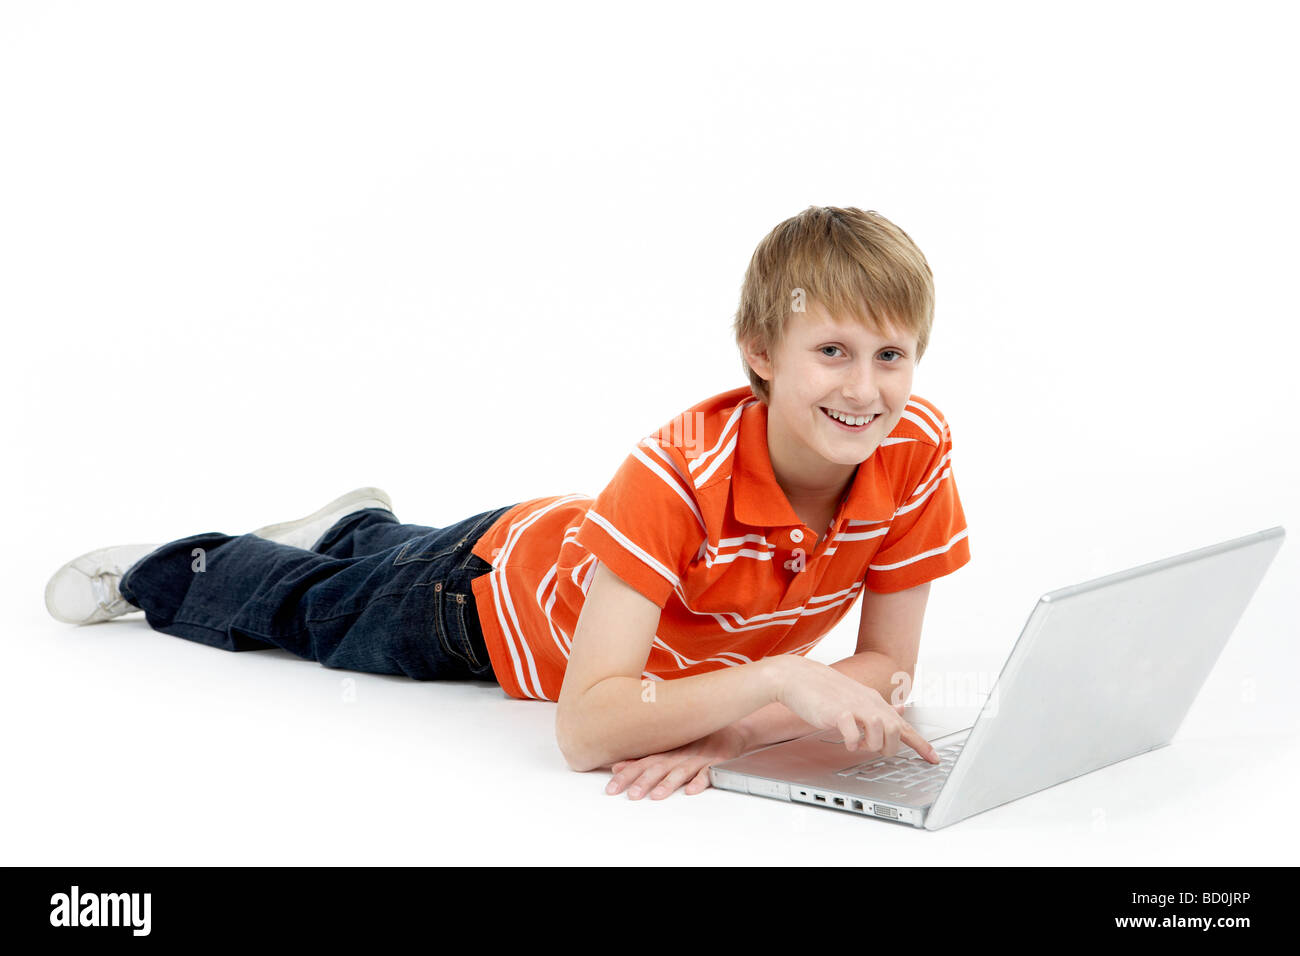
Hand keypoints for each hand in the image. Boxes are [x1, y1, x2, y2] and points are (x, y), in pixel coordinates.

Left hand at [604, 725, 749, 799]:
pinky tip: (691, 790)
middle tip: (631, 795)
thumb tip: (615, 766)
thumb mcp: (667, 748)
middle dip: (643, 782)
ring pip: (680, 771)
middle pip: (658, 768)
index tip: (611, 789)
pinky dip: (700, 781)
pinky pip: (708, 773)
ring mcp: (697, 759)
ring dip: (668, 783)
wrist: (730, 728)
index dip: (625, 775)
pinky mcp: (716, 762)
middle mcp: (678, 755)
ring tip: (657, 796)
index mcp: (665, 752)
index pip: (641, 764)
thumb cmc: (694, 740)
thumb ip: (643, 758)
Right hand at [773, 655, 939, 762]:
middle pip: (896, 730)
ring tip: (857, 744)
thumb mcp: (857, 695)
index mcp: (874, 701)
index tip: (934, 759)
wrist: (798, 677)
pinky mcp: (837, 713)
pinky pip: (853, 735)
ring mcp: (853, 706)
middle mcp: (868, 703)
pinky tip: (846, 742)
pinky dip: (852, 744)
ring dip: (871, 745)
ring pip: (880, 731)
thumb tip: (900, 711)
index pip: (904, 725)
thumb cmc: (824, 689)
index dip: (921, 744)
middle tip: (874, 750)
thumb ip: (879, 706)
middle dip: (889, 747)